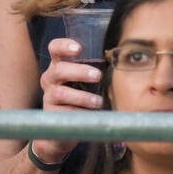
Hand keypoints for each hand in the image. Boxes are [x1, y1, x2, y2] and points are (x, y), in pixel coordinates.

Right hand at [32, 37, 104, 164]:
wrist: (65, 127)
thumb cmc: (82, 97)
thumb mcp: (86, 81)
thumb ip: (95, 69)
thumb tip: (123, 60)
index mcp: (60, 65)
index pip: (55, 49)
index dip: (64, 46)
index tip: (79, 49)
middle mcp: (51, 78)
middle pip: (59, 69)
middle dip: (79, 71)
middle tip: (97, 76)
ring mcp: (49, 95)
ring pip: (60, 92)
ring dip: (82, 96)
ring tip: (98, 102)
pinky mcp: (52, 113)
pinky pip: (64, 111)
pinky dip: (79, 112)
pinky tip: (91, 114)